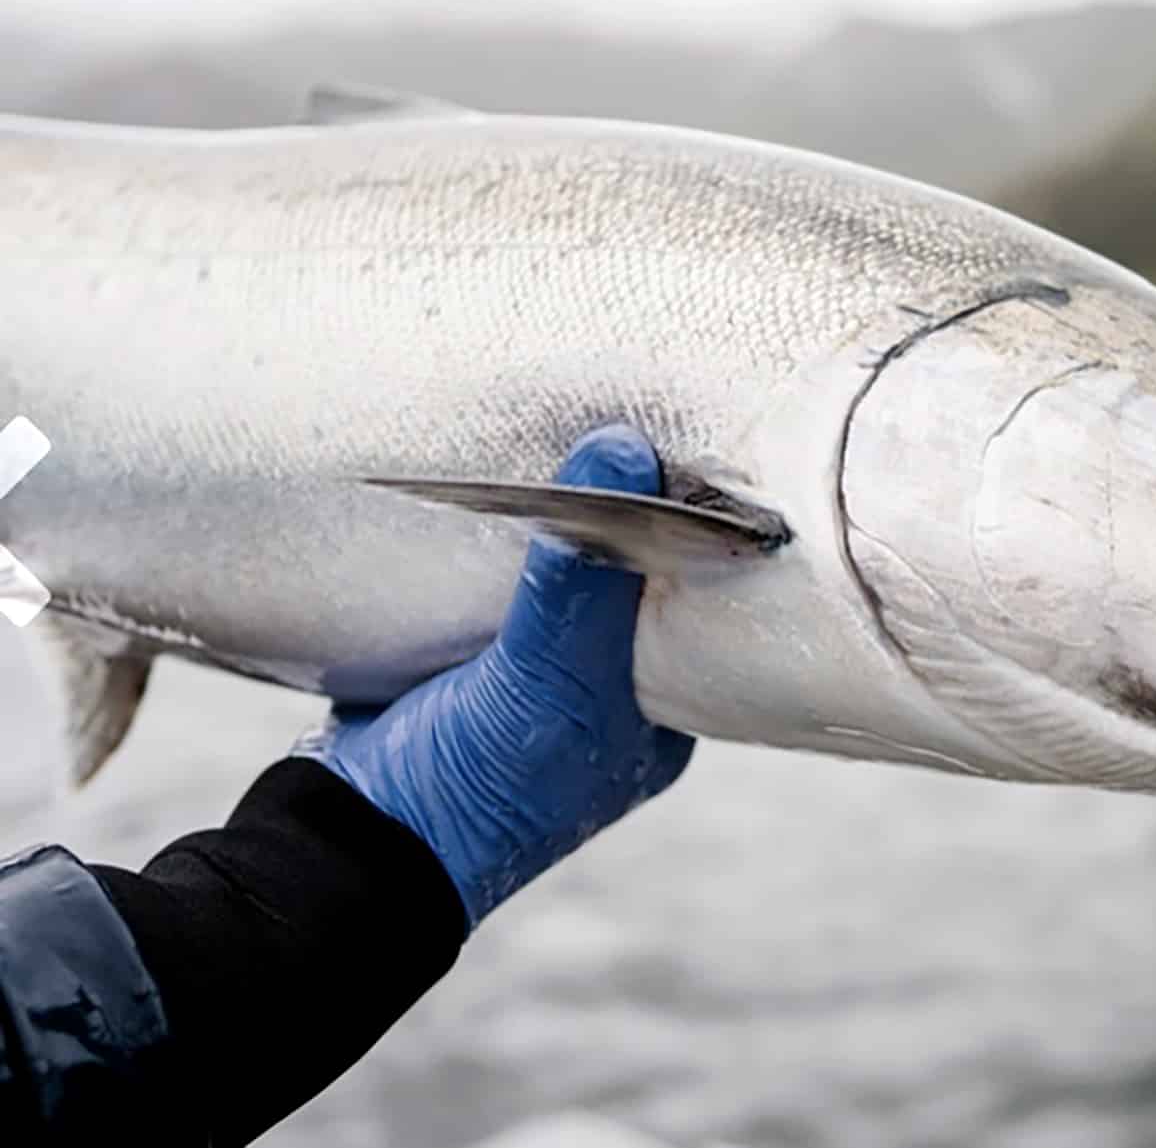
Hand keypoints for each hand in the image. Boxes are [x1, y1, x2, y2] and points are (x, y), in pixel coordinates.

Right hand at [294, 425, 694, 931]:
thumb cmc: (476, 783)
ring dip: (552, 528)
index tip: (676, 448)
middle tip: (611, 423)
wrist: (346, 846)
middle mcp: (605, 700)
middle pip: (626, 586)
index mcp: (657, 716)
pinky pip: (492, 590)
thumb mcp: (549, 677)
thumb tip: (622, 449)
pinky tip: (492, 489)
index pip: (694, 603)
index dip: (685, 533)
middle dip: (617, 519)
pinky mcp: (462, 666)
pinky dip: (494, 548)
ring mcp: (531, 685)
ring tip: (555, 435)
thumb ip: (585, 569)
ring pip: (558, 583)